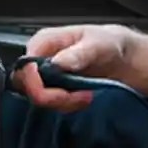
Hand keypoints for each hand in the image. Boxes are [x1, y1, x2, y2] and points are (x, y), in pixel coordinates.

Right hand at [13, 24, 132, 111]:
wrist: (122, 57)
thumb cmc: (108, 43)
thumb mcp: (98, 44)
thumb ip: (78, 54)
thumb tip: (57, 63)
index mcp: (43, 42)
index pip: (25, 67)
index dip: (36, 83)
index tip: (61, 92)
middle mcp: (38, 58)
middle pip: (26, 86)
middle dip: (51, 97)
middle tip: (78, 96)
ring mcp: (44, 75)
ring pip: (39, 98)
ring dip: (64, 103)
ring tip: (86, 95)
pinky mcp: (52, 88)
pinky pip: (51, 104)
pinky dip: (69, 106)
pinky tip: (85, 98)